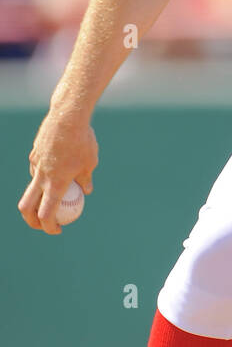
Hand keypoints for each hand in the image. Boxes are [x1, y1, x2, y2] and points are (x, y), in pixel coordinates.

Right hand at [18, 110, 97, 234]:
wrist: (67, 116)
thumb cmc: (83, 141)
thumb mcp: (90, 163)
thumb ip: (86, 179)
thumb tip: (86, 191)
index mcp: (56, 184)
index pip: (47, 214)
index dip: (49, 227)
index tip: (58, 230)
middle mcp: (41, 176)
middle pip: (27, 207)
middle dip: (32, 220)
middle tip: (43, 224)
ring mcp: (35, 164)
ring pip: (32, 185)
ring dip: (40, 195)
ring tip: (56, 192)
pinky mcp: (34, 153)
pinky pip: (36, 170)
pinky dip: (43, 176)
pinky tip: (57, 168)